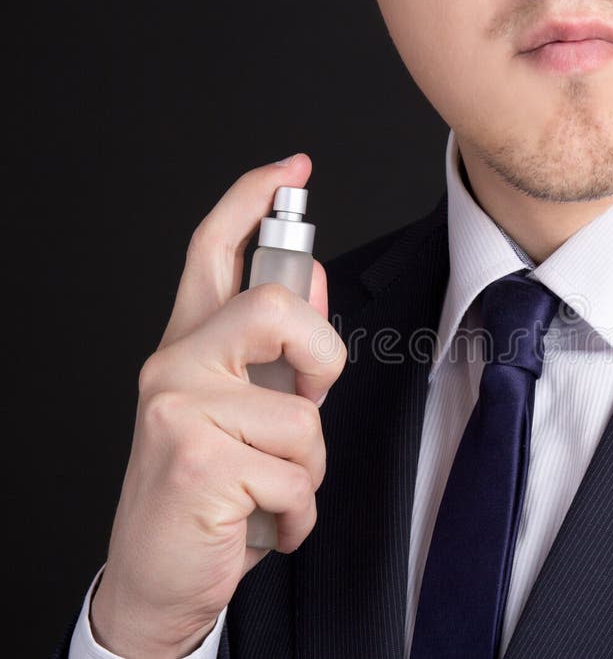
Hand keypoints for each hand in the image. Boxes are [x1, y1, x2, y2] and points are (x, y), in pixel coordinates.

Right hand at [89, 154, 345, 656]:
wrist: (158, 576)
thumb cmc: (207, 494)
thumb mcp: (242, 413)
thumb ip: (276, 351)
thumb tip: (316, 282)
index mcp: (188, 348)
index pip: (212, 251)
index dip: (250, 200)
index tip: (291, 168)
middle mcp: (174, 366)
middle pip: (273, 309)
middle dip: (322, 358)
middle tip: (309, 398)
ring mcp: (179, 412)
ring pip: (302, 416)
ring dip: (308, 469)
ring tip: (270, 488)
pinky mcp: (196, 463)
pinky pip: (296, 478)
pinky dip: (298, 515)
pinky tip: (263, 523)